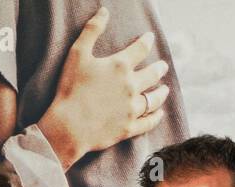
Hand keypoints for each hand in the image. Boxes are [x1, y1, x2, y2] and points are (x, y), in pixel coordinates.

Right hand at [36, 6, 170, 169]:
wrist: (70, 124)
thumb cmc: (71, 86)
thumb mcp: (77, 53)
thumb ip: (92, 30)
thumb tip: (104, 11)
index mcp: (120, 66)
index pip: (140, 49)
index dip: (146, 41)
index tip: (150, 38)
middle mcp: (131, 86)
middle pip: (152, 74)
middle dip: (159, 68)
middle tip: (163, 66)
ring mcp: (133, 108)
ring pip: (154, 99)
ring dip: (161, 93)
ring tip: (165, 89)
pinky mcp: (130, 127)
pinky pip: (149, 122)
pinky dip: (156, 117)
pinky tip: (159, 113)